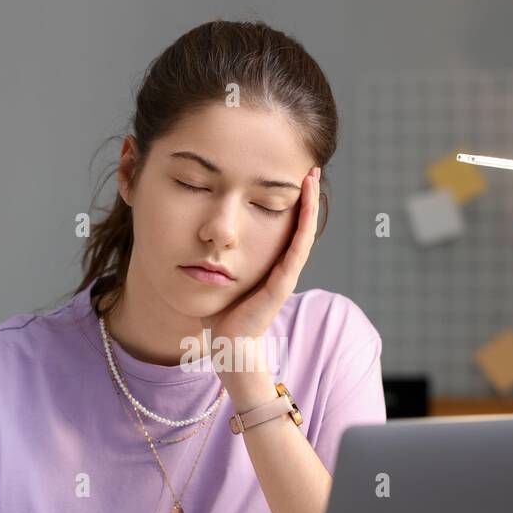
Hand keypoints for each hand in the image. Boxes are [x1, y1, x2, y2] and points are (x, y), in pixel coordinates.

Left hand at [201, 165, 320, 392]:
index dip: (290, 202)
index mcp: (269, 264)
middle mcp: (282, 267)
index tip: (292, 175)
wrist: (228, 346)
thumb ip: (214, 256)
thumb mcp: (217, 275)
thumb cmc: (221, 314)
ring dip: (310, 203)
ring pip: (303, 231)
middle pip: (298, 224)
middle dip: (305, 195)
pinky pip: (297, 248)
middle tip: (311, 166)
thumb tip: (199, 234)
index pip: (285, 226)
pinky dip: (304, 223)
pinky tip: (307, 202)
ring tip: (313, 176)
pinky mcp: (282, 283)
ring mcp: (285, 274)